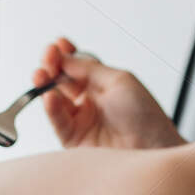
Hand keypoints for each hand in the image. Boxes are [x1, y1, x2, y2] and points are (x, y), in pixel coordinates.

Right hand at [35, 37, 183, 150]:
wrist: (152, 148)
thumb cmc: (145, 116)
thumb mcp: (119, 80)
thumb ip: (89, 68)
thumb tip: (65, 58)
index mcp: (103, 84)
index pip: (76, 65)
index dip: (64, 54)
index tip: (58, 45)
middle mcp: (90, 100)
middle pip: (61, 80)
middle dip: (50, 66)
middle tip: (48, 60)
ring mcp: (80, 120)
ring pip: (53, 99)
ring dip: (44, 85)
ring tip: (42, 76)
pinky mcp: (73, 140)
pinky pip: (56, 121)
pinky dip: (50, 107)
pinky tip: (50, 97)